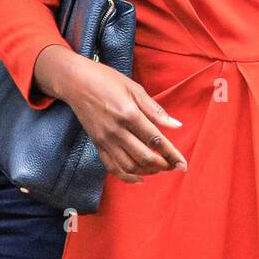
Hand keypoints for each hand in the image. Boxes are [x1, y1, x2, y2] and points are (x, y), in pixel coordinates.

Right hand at [34, 46, 187, 184]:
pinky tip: (140, 177)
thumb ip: (155, 110)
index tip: (183, 164)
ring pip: (130, 166)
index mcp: (129, 114)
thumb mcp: (134, 88)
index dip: (172, 155)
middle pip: (144, 157)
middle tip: (174, 166)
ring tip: (159, 169)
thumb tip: (176, 125)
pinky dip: (127, 177)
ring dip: (148, 171)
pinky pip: (113, 167)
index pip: (155, 140)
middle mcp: (116, 131)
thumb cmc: (107, 80)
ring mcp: (105, 140)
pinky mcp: (97, 144)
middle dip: (163, 165)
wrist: (75, 82)